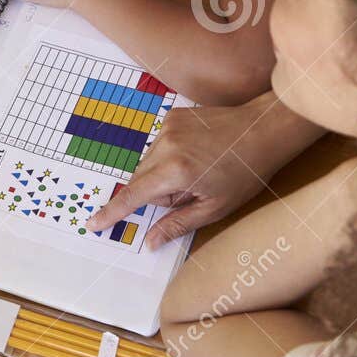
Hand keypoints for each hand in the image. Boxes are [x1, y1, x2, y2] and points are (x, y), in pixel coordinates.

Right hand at [85, 99, 316, 247]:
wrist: (263, 130)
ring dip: (163, 173)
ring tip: (197, 169)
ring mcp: (168, 126)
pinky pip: (158, 144)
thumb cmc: (246, 173)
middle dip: (158, 192)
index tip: (93, 222)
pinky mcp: (172, 115)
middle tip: (193, 190)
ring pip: (148, 162)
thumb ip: (178, 224)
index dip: (113, 212)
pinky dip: (168, 155)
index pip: (134, 196)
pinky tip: (195, 153)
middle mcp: (167, 145)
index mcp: (177, 172)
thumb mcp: (216, 208)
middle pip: (141, 179)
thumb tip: (151, 241)